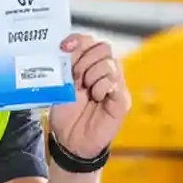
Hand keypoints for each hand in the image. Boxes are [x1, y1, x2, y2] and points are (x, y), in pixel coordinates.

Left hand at [48, 32, 132, 158]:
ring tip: (84, 88)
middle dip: (85, 58)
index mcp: (88, 65)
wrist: (70, 141)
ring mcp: (115, 85)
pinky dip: (102, 86)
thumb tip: (66, 47)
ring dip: (93, 73)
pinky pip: (115, 82)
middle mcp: (104, 72)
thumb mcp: (61, 86)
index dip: (78, 40)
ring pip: (110, 63)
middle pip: (103, 47)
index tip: (64, 47)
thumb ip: (65, 66)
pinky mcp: (121, 100)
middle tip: (75, 76)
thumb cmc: (66, 114)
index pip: (89, 41)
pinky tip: (95, 96)